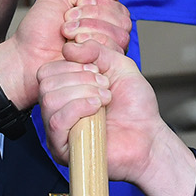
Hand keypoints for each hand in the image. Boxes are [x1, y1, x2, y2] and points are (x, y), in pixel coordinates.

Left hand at [0, 0, 129, 114]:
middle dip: (91, 17)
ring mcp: (106, 54)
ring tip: (67, 36)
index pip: (118, 5)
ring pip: (120, 37)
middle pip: (123, 20)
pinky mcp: (102, 69)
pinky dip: (89, 47)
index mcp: (100, 17)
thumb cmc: (38, 29)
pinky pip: (112, 54)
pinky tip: (72, 50)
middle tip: (66, 23)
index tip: (74, 6)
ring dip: (89, 31)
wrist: (26, 56)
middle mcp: (107, 35)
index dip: (96, 3)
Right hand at [38, 44, 195, 195]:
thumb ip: (96, 50)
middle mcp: (58, 109)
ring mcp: (58, 129)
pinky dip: (78, 108)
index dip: (72, 65)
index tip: (98, 71)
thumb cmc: (136, 108)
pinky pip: (56, 122)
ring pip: (49, 100)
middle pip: (46, 82)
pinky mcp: (62, 148)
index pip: (48, 70)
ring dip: (82, 93)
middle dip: (80, 78)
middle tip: (105, 86)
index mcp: (65, 90)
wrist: (149, 137)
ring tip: (104, 98)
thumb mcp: (119, 65)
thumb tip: (69, 47)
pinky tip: (97, 108)